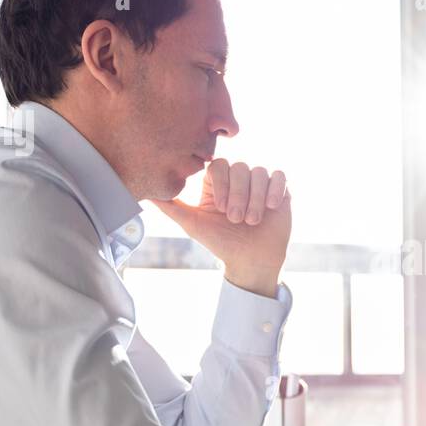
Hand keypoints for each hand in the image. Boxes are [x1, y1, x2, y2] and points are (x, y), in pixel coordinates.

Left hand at [151, 159, 290, 296]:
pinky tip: (271, 207)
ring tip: (252, 221)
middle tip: (235, 219)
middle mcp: (239, 179)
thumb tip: (145, 193)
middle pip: (241, 167)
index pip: (219, 165)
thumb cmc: (220, 243)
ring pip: (260, 172)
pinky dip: (275, 190)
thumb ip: (170, 207)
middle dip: (238, 195)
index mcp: (218, 182)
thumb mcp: (192, 224)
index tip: (219, 208)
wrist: (250, 261)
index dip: (221, 184)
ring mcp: (260, 184)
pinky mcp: (280, 190)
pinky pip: (279, 176)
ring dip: (256, 199)